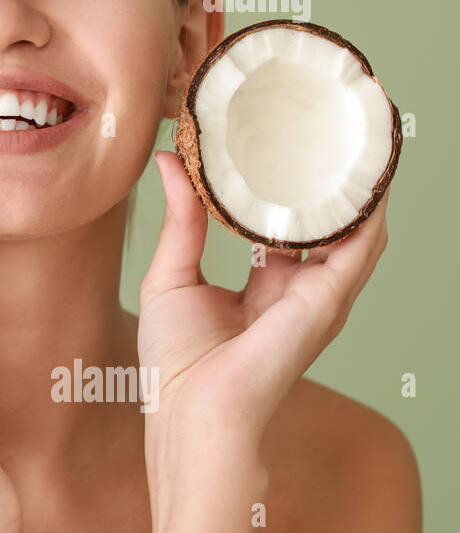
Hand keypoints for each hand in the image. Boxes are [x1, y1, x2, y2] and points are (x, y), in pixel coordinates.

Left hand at [138, 150, 390, 532]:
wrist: (193, 411)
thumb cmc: (176, 362)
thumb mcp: (172, 275)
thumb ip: (182, 219)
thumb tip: (165, 160)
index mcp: (262, 286)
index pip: (281, 223)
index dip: (281, 183)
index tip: (274, 138)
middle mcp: (298, 289)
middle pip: (322, 222)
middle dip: (327, 176)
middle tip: (330, 121)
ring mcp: (318, 295)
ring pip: (350, 228)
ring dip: (356, 183)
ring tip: (360, 131)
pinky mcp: (327, 300)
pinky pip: (359, 245)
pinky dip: (366, 208)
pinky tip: (367, 172)